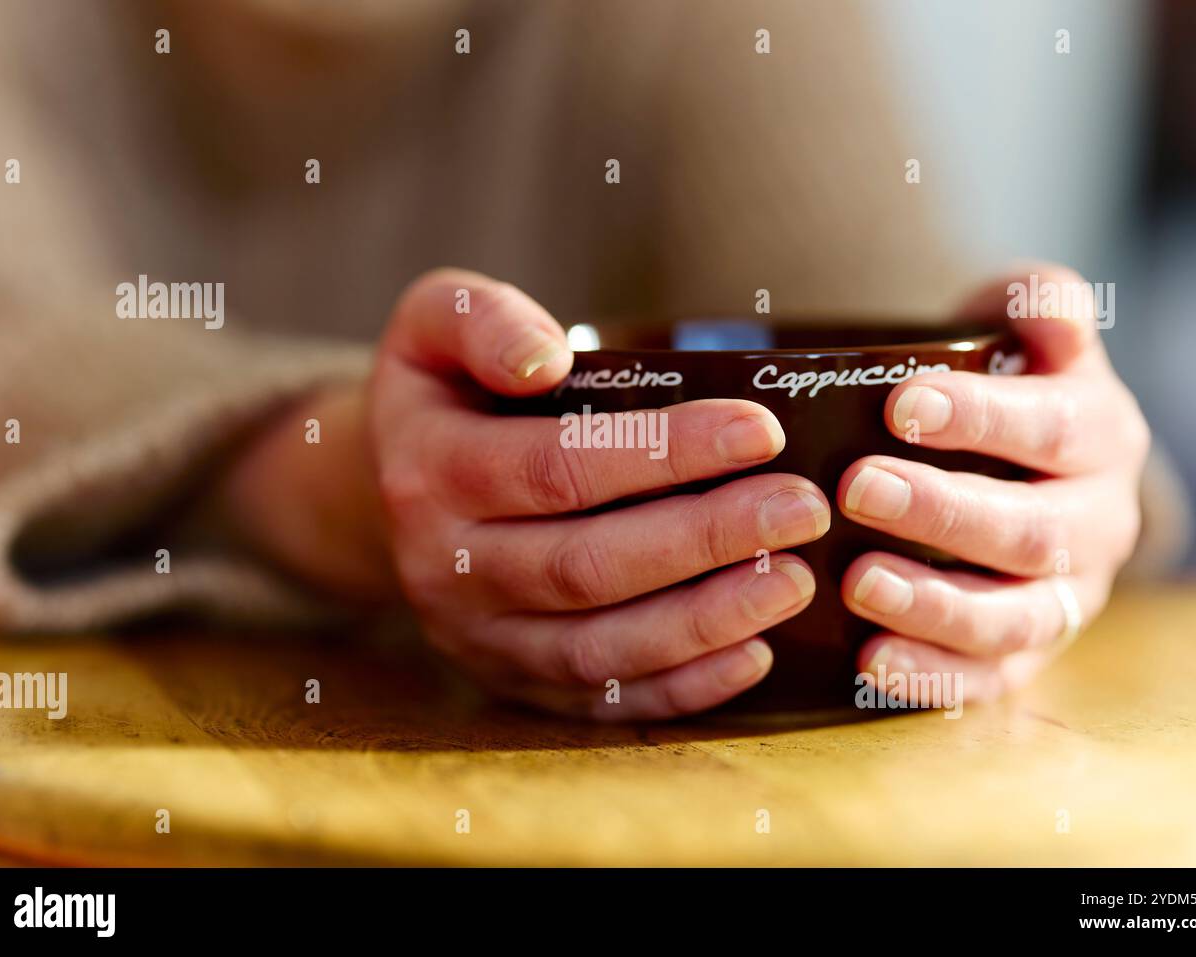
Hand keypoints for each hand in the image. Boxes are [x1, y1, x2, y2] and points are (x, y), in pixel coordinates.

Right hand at [366, 268, 831, 718]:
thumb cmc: (449, 394)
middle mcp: (445, 569)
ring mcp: (479, 638)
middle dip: (705, 539)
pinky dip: (681, 688)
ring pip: (599, 649)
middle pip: (586, 567)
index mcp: (431, 474)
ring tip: (794, 580)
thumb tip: (545, 361)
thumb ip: (482, 322)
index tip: (760, 431)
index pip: (555, 469)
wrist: (394, 492)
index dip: (661, 454)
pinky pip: (601, 702)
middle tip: (801, 508)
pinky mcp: (513, 681)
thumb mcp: (435, 324)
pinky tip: (755, 653)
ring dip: (705, 620)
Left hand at [839, 264, 1149, 701]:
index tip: (900, 403)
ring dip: (936, 605)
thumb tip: (1046, 307)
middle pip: (1030, 529)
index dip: (982, 419)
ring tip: (858, 583)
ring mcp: (1064, 598)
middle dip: (942, 511)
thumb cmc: (1004, 389)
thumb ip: (1039, 305)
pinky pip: (988, 679)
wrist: (1019, 466)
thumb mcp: (1026, 332)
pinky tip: (869, 661)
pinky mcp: (1024, 654)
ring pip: (1014, 617)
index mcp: (1101, 437)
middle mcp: (1096, 524)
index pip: (1054, 428)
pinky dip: (933, 676)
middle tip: (859, 488)